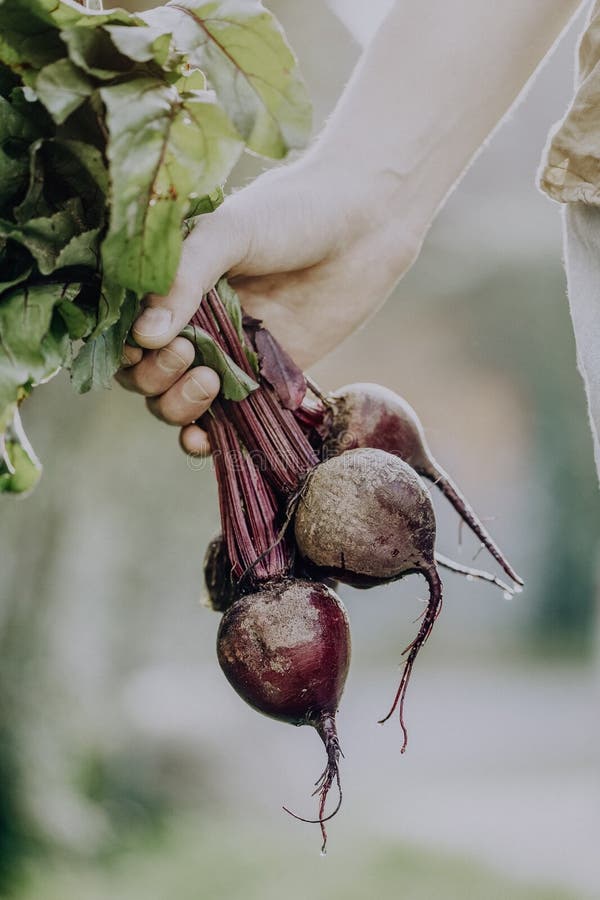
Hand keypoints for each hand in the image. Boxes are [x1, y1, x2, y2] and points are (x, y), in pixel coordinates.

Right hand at [115, 153, 421, 454]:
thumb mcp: (230, 232)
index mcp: (171, 283)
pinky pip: (225, 420)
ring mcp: (227, 353)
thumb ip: (185, 278)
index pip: (125, 331)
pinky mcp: (265, 379)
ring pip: (177, 402)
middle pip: (146, 374)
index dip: (126, 348)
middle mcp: (192, 322)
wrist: (365, 224)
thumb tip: (143, 336)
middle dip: (156, 376)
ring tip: (210, 383)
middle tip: (190, 355)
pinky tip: (203, 440)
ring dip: (178, 407)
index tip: (147, 344)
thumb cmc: (293, 212)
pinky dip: (207, 438)